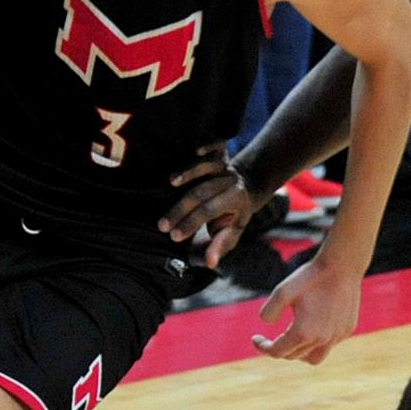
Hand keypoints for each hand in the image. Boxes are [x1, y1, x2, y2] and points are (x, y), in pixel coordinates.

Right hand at [159, 142, 267, 267]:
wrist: (248, 185)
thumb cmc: (235, 213)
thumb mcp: (233, 231)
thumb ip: (221, 245)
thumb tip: (210, 263)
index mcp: (235, 200)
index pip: (209, 211)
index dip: (191, 223)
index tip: (174, 236)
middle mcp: (231, 181)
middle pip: (203, 192)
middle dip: (181, 209)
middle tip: (162, 225)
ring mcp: (226, 165)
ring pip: (209, 167)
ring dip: (190, 172)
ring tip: (170, 183)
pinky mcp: (221, 152)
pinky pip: (216, 146)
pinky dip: (208, 146)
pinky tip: (196, 151)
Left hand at [252, 255, 361, 364]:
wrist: (343, 265)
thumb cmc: (311, 277)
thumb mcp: (282, 291)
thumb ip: (269, 311)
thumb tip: (266, 324)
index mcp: (303, 332)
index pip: (277, 352)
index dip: (263, 347)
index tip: (255, 338)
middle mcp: (322, 339)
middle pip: (294, 355)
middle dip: (279, 349)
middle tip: (270, 339)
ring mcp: (337, 336)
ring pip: (314, 358)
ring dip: (300, 354)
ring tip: (293, 342)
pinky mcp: (347, 330)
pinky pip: (329, 345)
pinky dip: (317, 343)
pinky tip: (313, 328)